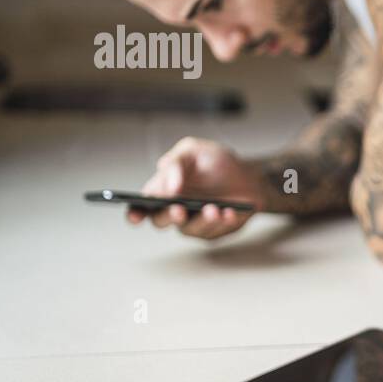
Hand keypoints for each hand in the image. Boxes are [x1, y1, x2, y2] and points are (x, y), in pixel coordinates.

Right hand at [131, 137, 263, 239]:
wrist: (247, 174)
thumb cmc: (214, 162)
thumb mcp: (193, 151)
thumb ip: (175, 163)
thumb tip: (168, 186)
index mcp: (162, 190)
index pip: (141, 206)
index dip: (135, 214)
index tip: (136, 216)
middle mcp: (174, 210)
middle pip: (161, 221)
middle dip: (169, 216)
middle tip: (179, 209)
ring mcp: (194, 222)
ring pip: (191, 229)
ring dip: (202, 220)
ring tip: (213, 209)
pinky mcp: (215, 230)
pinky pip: (216, 230)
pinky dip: (223, 221)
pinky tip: (229, 212)